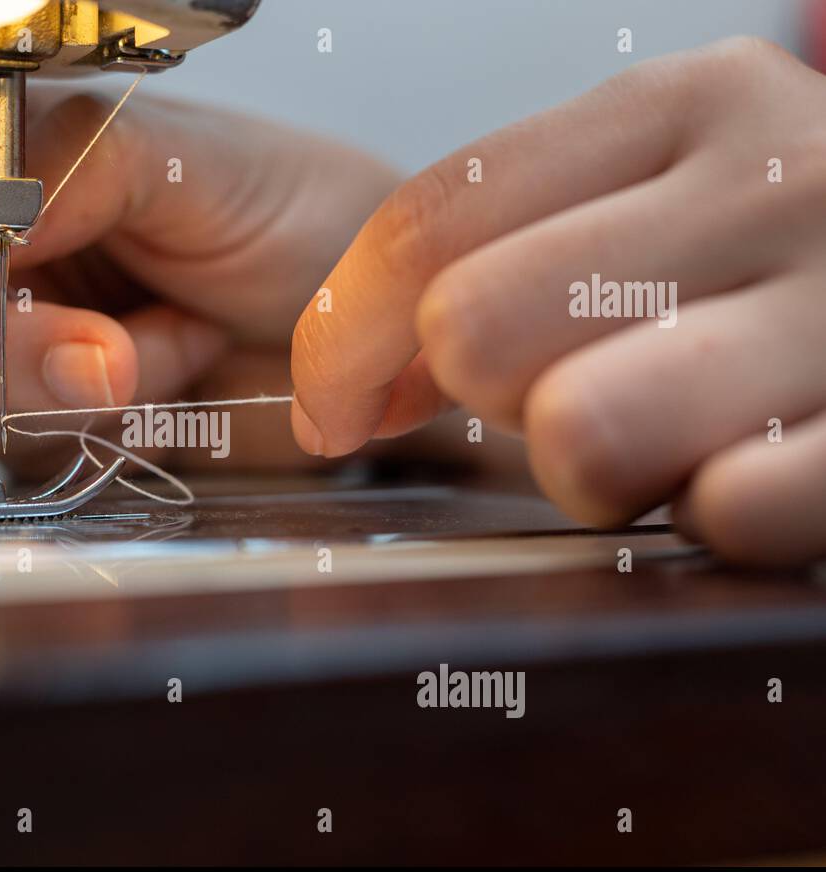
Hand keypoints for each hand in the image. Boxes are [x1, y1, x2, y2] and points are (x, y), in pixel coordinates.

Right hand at [0, 88, 397, 471]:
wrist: (369, 334)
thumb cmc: (296, 216)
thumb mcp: (191, 158)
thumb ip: (70, 160)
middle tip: (102, 343)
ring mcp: (12, 347)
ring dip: (60, 388)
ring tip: (165, 349)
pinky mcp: (50, 425)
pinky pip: (12, 454)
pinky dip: (93, 431)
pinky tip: (167, 384)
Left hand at [291, 37, 825, 564]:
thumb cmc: (793, 258)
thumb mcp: (662, 199)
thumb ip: (504, 253)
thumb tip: (345, 382)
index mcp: (686, 107)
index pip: (427, 222)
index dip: (347, 337)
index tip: (338, 409)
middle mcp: (778, 177)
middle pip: (478, 325)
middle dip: (487, 397)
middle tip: (558, 403)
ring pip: (580, 429)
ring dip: (586, 468)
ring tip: (657, 447)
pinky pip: (734, 512)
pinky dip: (709, 517)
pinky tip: (745, 478)